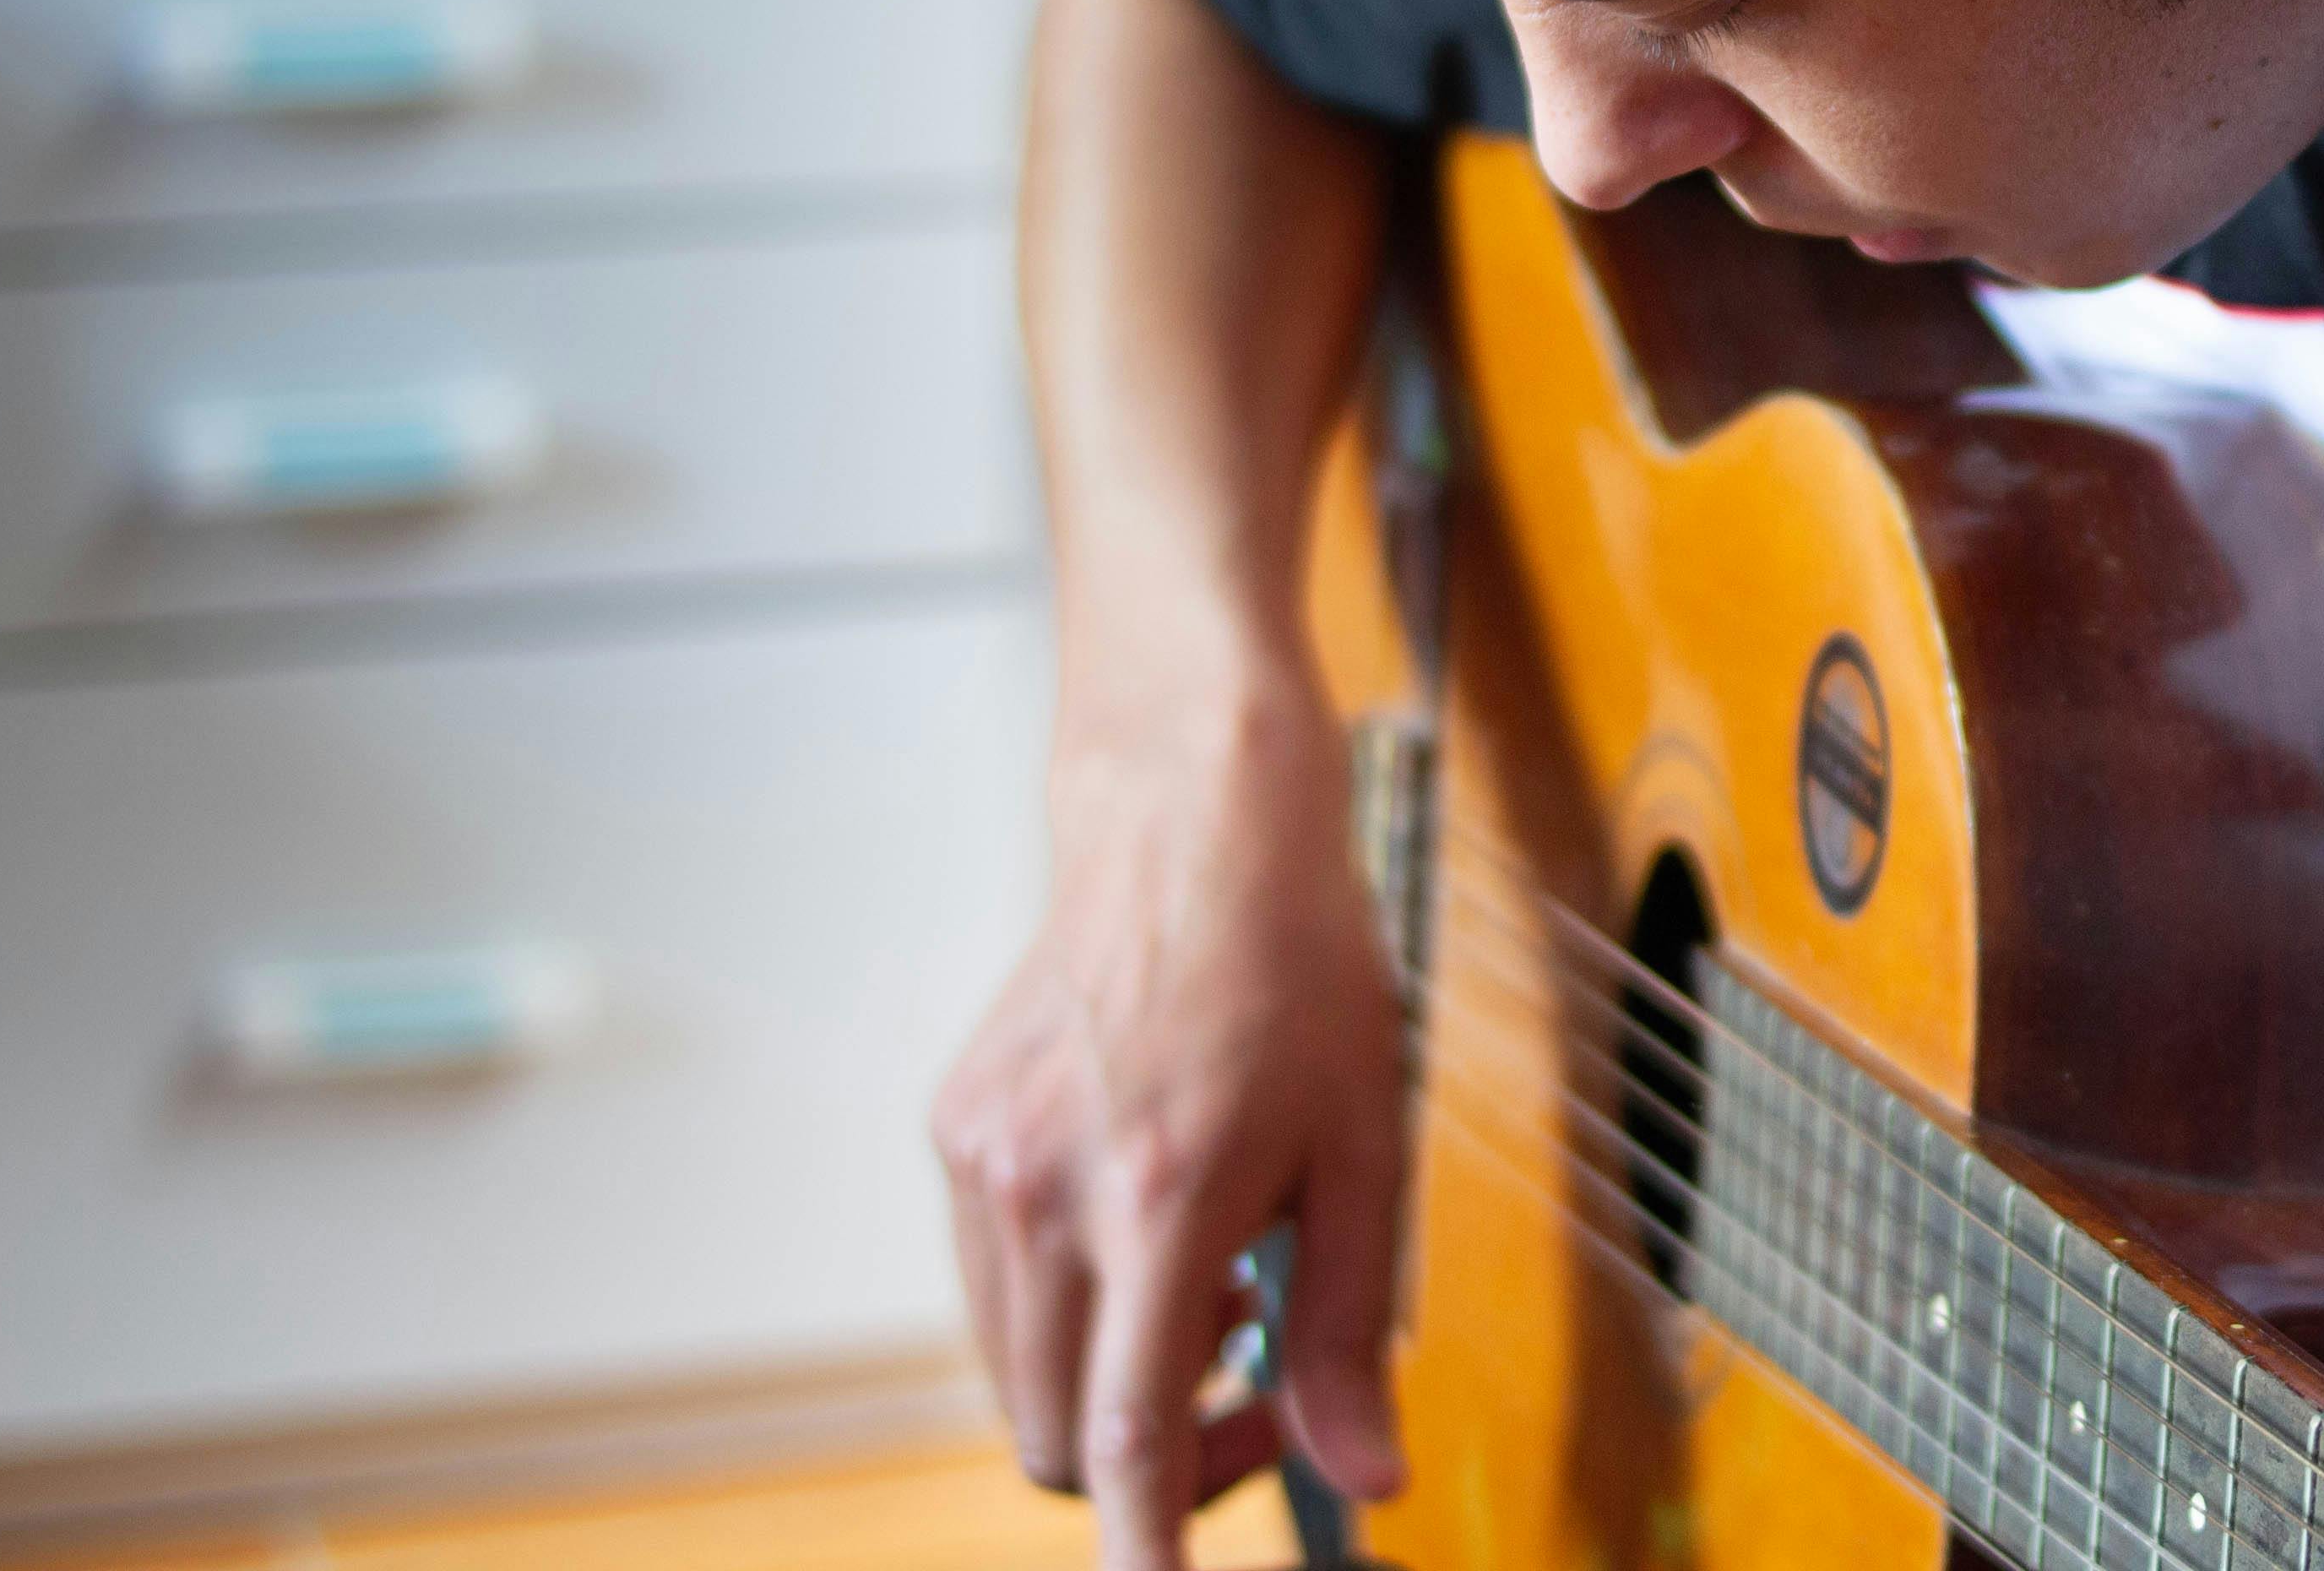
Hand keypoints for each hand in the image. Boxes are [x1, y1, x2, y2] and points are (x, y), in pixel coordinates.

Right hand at [934, 677, 1407, 1568]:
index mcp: (1160, 1196)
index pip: (1123, 1440)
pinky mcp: (954, 1133)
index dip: (1145, 1548)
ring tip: (1219, 1293)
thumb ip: (1350, 1329)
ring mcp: (982, 1161)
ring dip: (1112, 1384)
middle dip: (1157, 1464)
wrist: (1195, 825)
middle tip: (1260, 1401)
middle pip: (1058, 1435)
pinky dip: (1073, 1309)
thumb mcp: (1365, 1147)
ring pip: (1021, 1371)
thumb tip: (1368, 1478)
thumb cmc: (1301, 971)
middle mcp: (1044, 1187)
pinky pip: (999, 1289)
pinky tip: (1153, 1231)